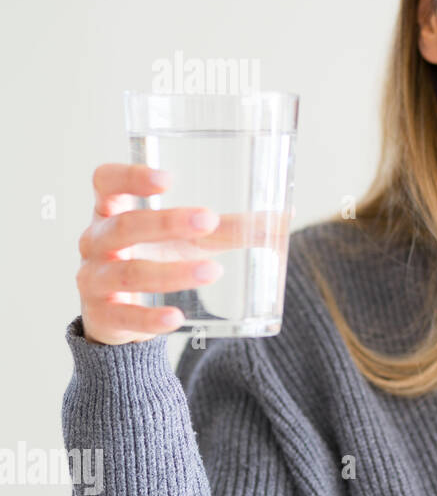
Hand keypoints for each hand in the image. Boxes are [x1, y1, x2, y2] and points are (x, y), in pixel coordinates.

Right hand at [76, 163, 236, 345]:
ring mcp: (94, 278)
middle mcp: (96, 241)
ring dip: (172, 272)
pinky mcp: (102, 315)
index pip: (105, 182)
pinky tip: (176, 317)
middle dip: (165, 223)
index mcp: (111, 211)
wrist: (122, 315)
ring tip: (214, 271)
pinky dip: (151, 318)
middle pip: (123, 226)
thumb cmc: (155, 258)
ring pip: (129, 272)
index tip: (167, 179)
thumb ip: (229, 229)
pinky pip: (124, 316)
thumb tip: (284, 217)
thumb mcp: (188, 240)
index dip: (129, 176)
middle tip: (208, 220)